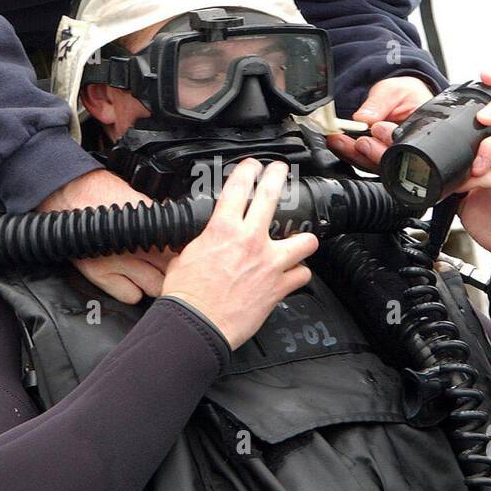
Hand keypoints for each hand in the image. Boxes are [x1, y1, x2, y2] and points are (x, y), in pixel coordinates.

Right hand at [33, 167, 177, 302]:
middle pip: (174, 271)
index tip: (188, 253)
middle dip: (176, 269)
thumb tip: (180, 222)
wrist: (68, 193)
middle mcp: (137, 246)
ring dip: (157, 281)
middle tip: (168, 263)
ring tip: (150, 270)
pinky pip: (131, 296)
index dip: (189, 252)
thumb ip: (160, 214)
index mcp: (150, 224)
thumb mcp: (138, 196)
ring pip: (156, 287)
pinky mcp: (101, 274)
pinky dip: (134, 291)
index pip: (183, 248)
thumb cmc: (101, 190)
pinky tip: (132, 279)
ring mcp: (119, 262)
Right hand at [160, 159, 318, 350]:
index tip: (253, 166)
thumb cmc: (187, 297)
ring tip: (302, 239)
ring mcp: (269, 263)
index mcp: (223, 229)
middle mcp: (250, 241)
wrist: (197, 325)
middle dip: (278, 177)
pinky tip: (294, 275)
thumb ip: (204, 244)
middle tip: (281, 171)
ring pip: (304, 241)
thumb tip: (207, 242)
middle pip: (272, 197)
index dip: (248, 170)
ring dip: (304, 240)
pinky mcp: (278, 287)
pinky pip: (302, 275)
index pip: (239, 187)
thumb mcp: (186, 257)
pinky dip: (298, 274)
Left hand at [326, 75, 434, 172]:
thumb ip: (380, 104)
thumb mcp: (393, 91)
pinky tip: (338, 144)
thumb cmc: (402, 95)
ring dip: (355, 155)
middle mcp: (407, 149)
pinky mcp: (376, 160)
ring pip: (374, 166)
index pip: (408, 143)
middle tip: (358, 141)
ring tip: (339, 141)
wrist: (397, 99)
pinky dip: (349, 154)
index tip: (377, 128)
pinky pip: (362, 163)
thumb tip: (364, 117)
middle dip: (371, 153)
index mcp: (420, 131)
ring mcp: (392, 158)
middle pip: (390, 161)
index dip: (391, 139)